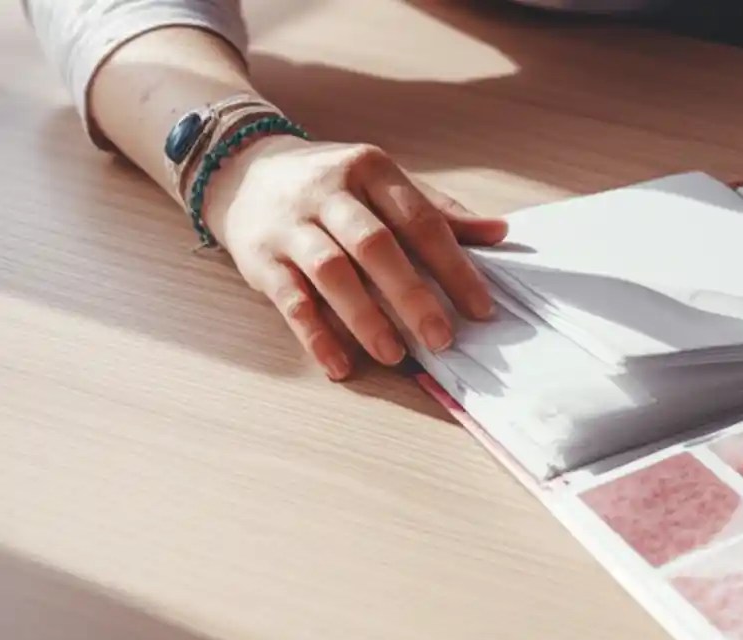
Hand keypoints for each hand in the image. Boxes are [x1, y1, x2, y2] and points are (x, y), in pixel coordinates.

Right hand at [201, 136, 506, 379]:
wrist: (242, 170)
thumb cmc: (332, 186)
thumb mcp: (383, 185)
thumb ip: (438, 212)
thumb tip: (500, 232)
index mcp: (371, 170)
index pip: (421, 221)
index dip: (454, 267)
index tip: (481, 309)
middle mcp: (329, 192)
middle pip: (376, 247)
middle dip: (412, 297)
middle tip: (442, 340)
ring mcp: (291, 224)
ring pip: (332, 272)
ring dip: (366, 318)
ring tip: (395, 356)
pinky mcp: (260, 257)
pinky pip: (290, 300)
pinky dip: (316, 335)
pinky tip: (340, 365)